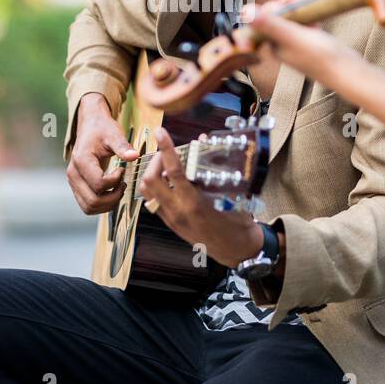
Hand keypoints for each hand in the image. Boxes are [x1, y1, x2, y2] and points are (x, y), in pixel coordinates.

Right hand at [66, 93, 138, 214]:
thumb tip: (134, 156)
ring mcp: (73, 181)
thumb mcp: (114, 134)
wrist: (91, 125)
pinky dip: (101, 204)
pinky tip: (112, 192)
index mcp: (81, 160)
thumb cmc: (102, 128)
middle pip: (92, 201)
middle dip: (113, 197)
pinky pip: (87, 204)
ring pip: (88, 207)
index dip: (115, 181)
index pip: (99, 184)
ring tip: (118, 189)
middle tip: (123, 184)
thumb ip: (123, 146)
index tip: (122, 169)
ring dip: (107, 204)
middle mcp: (74, 173)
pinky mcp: (77, 186)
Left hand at [139, 128, 264, 268]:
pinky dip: (156, 186)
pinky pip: (153, 201)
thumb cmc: (237, 222)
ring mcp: (171, 219)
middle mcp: (178, 212)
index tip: (161, 132)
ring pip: (147, 191)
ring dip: (151, 174)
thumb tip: (203, 141)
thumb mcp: (232, 194)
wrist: (235, 251)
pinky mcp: (169, 223)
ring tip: (165, 166)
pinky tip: (169, 181)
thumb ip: (216, 167)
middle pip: (150, 180)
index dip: (166, 149)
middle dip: (154, 161)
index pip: (173, 171)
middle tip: (166, 152)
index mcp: (193, 203)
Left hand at [242, 0, 349, 83]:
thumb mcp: (293, 37)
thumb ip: (270, 24)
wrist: (348, 70)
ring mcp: (298, 38)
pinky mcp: (312, 35)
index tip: (284, 3)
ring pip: (292, 11)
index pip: (262, 20)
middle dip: (287, 0)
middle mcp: (282, 42)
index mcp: (273, 44)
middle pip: (278, 13)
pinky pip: (306, 13)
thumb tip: (246, 12)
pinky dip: (309, 2)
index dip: (272, 6)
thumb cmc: (321, 59)